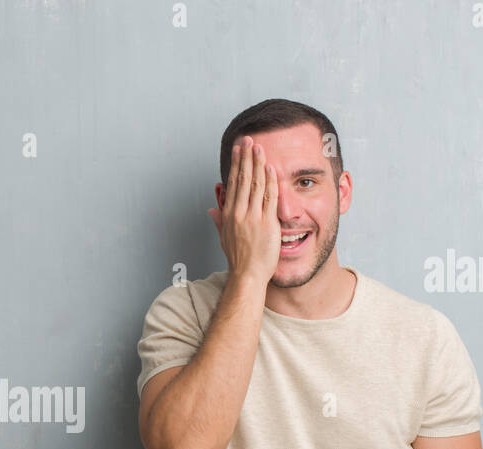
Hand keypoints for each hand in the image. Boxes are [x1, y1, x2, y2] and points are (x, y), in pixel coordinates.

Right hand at [208, 136, 280, 282]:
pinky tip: (270, 168)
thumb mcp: (224, 238)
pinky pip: (269, 198)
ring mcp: (253, 217)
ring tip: (259, 147)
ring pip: (256, 184)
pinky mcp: (266, 223)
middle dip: (246, 157)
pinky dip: (270, 181)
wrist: (248, 275)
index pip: (233, 183)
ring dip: (258, 163)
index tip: (238, 150)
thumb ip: (219, 221)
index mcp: (229, 214)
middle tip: (248, 140)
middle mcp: (239, 213)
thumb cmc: (238, 260)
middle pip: (243, 179)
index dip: (236, 164)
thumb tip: (211, 210)